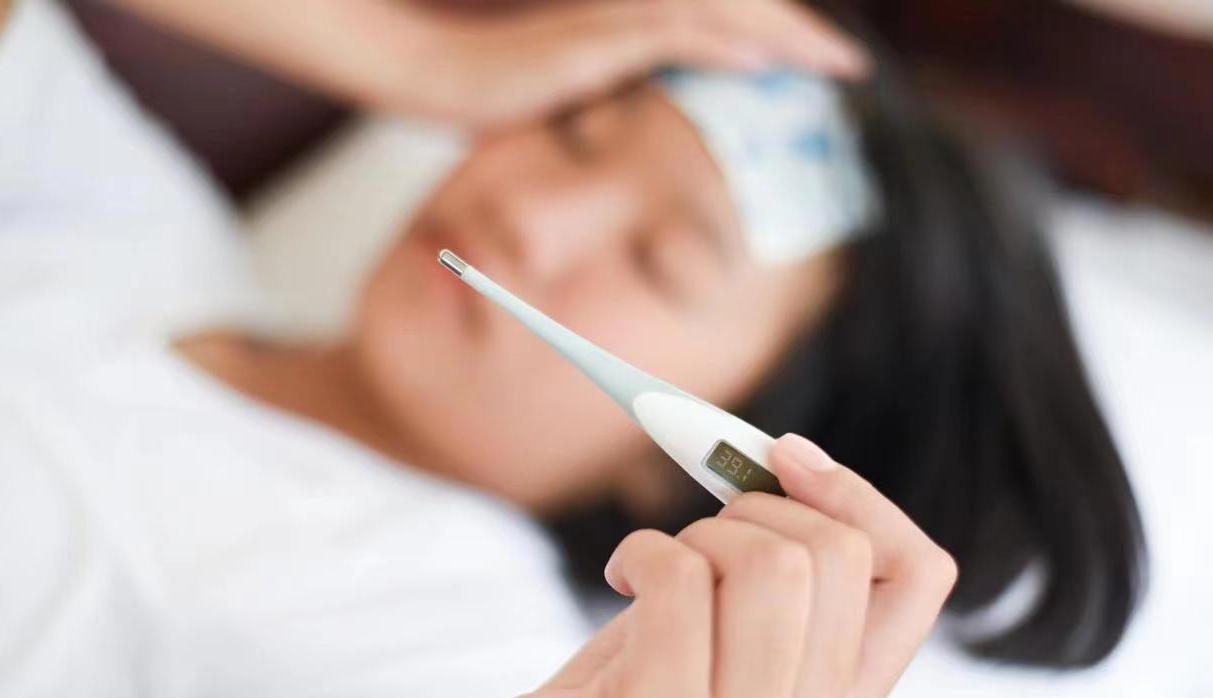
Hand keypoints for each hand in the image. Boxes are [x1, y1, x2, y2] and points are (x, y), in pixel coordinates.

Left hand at [353, 433, 955, 697]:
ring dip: (698, 534)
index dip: (861, 498)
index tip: (787, 459)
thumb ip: (781, 580)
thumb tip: (793, 462)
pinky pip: (678, 575)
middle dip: (756, 510)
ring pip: (770, 562)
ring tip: (658, 571)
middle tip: (699, 538)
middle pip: (838, 555)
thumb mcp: (727, 644)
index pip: (918, 579)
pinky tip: (620, 579)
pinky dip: (639, 550)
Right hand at [380, 0, 870, 127]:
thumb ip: (605, 92)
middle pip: (730, 11)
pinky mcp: (592, 40)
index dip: (769, 40)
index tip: (813, 67)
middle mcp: (628, 14)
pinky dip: (723, 45)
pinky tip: (764, 59)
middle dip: (794, 34)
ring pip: (714, 15)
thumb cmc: (484, 86)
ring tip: (830, 60)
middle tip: (849, 63)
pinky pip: (672, 34)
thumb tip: (629, 110)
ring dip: (777, 35)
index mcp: (628, 25)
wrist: (424, 71)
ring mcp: (611, 21)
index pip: (714, 24)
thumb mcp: (561, 93)